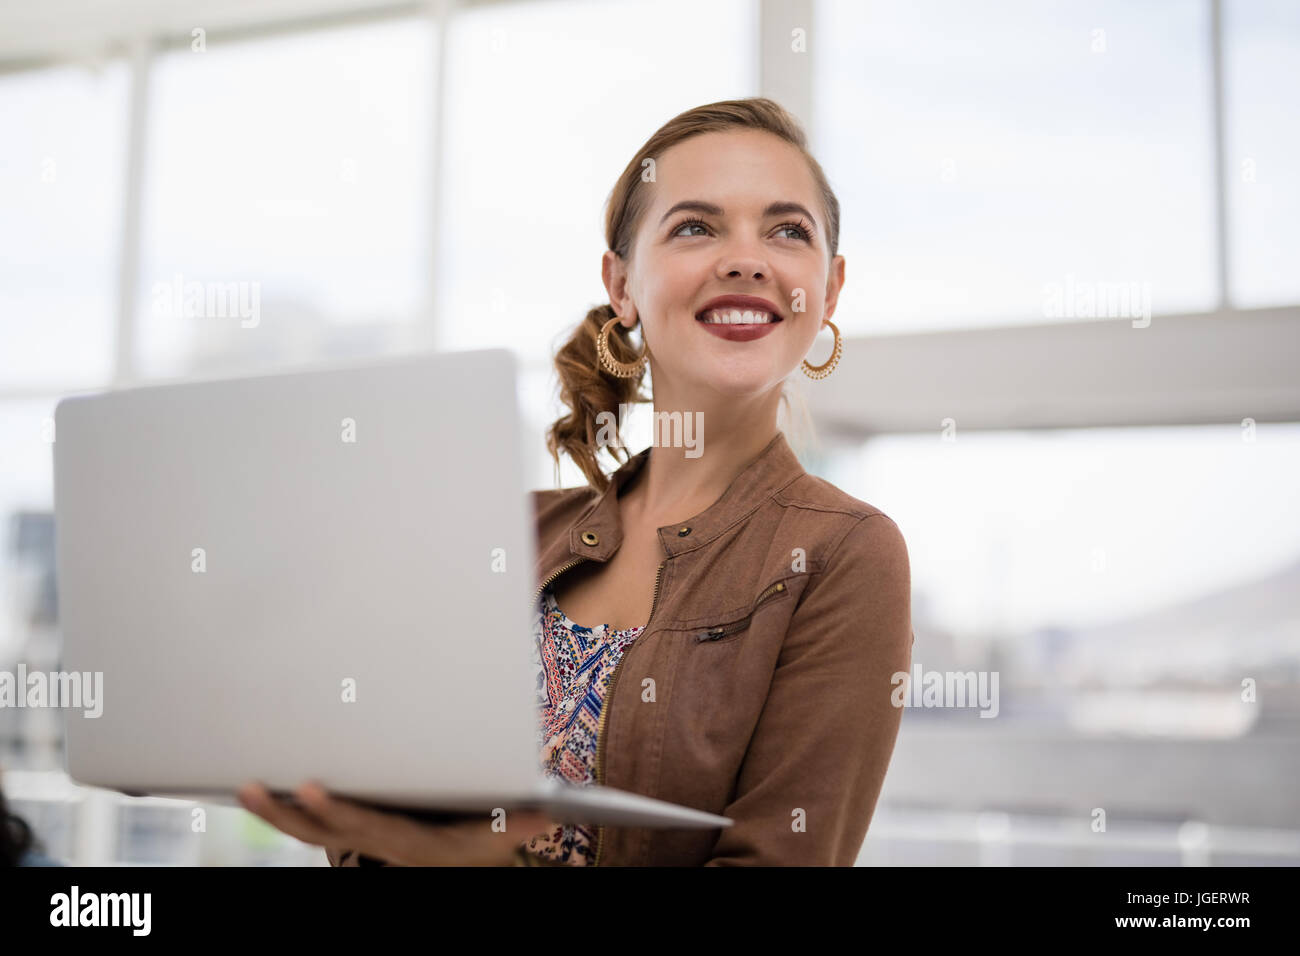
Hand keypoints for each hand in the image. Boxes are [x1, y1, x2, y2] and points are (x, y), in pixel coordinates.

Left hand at [236, 781, 551, 865]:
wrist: (456, 865)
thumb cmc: (477, 847)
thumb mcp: (499, 838)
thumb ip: (516, 823)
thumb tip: (541, 808)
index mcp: (409, 843)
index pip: (367, 826)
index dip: (336, 810)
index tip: (310, 788)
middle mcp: (375, 846)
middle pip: (323, 832)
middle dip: (287, 811)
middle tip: (257, 786)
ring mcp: (356, 843)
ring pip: (307, 832)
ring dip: (273, 813)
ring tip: (245, 788)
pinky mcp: (348, 833)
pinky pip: (307, 826)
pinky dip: (281, 811)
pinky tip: (257, 790)